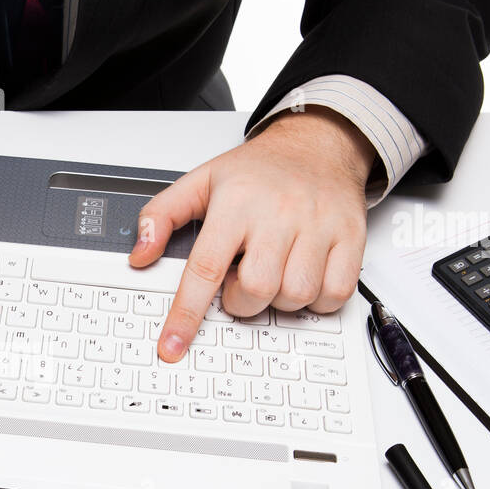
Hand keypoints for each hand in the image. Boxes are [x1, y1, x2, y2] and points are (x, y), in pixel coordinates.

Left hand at [130, 108, 374, 362]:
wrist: (316, 143)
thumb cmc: (258, 171)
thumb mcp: (199, 182)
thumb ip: (161, 216)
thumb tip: (139, 256)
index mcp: (236, 203)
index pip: (205, 269)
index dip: (186, 314)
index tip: (172, 345)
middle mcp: (279, 214)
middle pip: (256, 289)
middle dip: (241, 300)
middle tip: (240, 280)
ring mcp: (319, 226)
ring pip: (297, 295)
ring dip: (279, 300)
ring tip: (273, 272)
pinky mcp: (350, 237)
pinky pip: (335, 293)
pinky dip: (317, 299)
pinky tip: (303, 277)